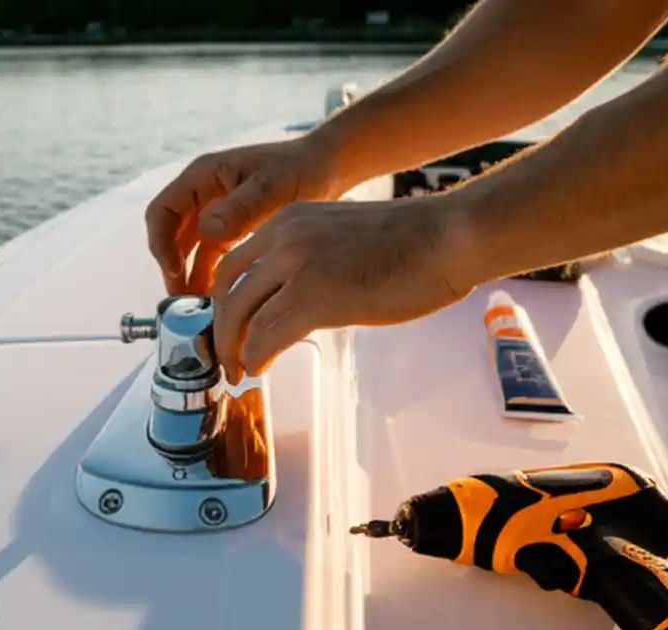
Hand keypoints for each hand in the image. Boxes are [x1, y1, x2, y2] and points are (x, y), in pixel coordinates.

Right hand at [145, 136, 341, 294]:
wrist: (327, 167)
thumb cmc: (301, 167)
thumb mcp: (273, 185)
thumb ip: (241, 207)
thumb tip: (208, 230)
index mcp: (203, 176)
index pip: (162, 211)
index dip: (161, 243)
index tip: (175, 271)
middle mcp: (203, 194)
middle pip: (171, 234)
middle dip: (172, 268)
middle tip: (183, 302)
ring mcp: (216, 212)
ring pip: (189, 249)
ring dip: (189, 276)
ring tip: (198, 308)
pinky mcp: (232, 229)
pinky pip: (211, 255)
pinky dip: (210, 276)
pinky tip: (218, 298)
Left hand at [210, 197, 472, 383]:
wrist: (447, 236)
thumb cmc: (411, 242)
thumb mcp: (340, 238)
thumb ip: (309, 260)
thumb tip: (296, 297)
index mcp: (288, 220)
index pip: (234, 263)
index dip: (224, 301)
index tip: (228, 327)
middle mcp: (283, 237)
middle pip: (227, 289)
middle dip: (220, 330)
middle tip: (225, 358)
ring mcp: (296, 266)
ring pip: (240, 315)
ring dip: (234, 350)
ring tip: (239, 371)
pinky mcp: (315, 296)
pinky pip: (266, 334)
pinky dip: (256, 357)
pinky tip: (259, 368)